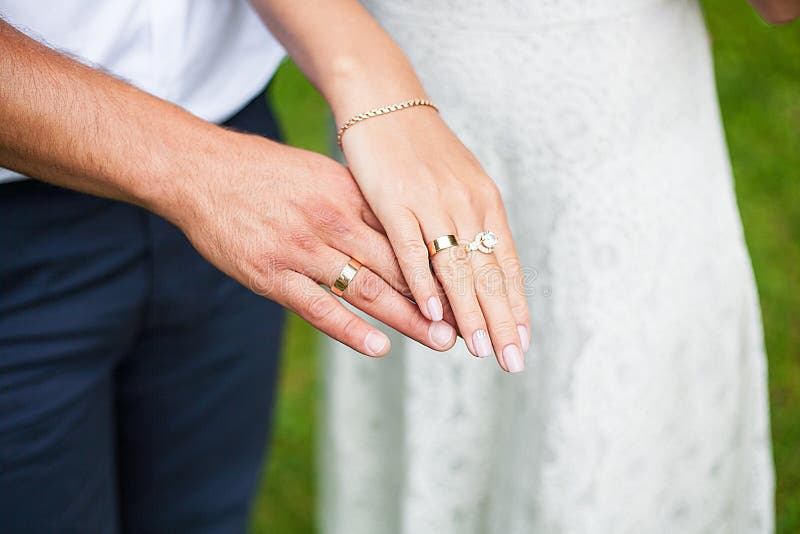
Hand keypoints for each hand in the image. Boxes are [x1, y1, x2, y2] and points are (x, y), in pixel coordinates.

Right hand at [163, 132, 456, 356]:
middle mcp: (330, 220)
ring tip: (439, 340)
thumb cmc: (264, 171)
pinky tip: (380, 347)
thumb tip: (400, 223)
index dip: (438, 262)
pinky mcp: (271, 275)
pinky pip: (318, 308)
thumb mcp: (320, 172)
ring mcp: (300, 249)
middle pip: (395, 264)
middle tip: (468, 323)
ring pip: (366, 289)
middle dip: (435, 297)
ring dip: (406, 318)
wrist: (200, 171)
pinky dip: (352, 330)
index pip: (404, 233)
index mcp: (347, 192)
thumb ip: (359, 199)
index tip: (467, 284)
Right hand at [341, 107, 529, 371]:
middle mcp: (465, 203)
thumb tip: (485, 265)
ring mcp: (431, 202)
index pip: (506, 264)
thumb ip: (472, 222)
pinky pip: (412, 249)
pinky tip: (432, 313)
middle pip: (488, 272)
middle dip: (500, 321)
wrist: (386, 104)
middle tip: (511, 360)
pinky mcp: (394, 200)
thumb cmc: (422, 150)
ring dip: (469, 312)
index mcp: (484, 201)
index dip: (514, 305)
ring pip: (456, 267)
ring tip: (479, 349)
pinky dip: (423, 284)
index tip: (522, 341)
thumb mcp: (459, 183)